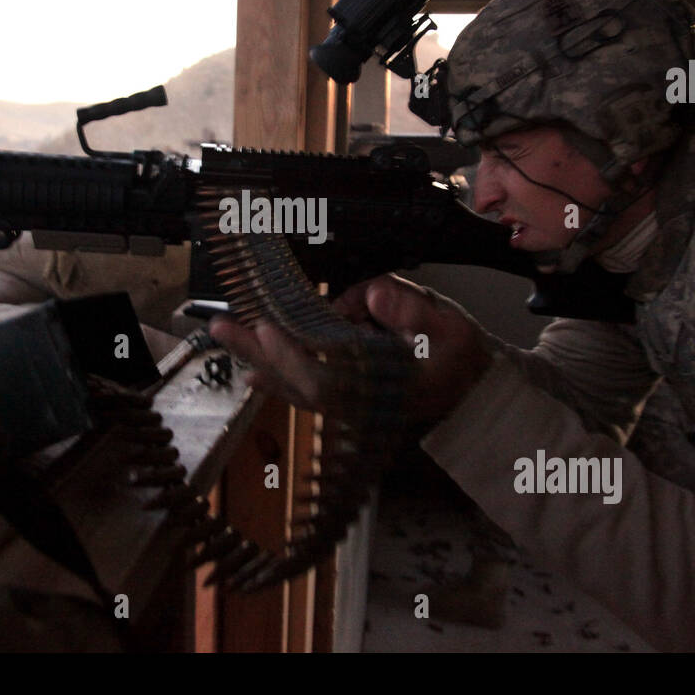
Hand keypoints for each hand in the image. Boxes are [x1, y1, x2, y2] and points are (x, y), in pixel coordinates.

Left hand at [208, 274, 492, 419]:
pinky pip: (303, 387)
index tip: (268, 328)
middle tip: (222, 326)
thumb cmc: (461, 358)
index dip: (292, 355)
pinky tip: (252, 366)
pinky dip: (277, 374)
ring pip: (294, 384)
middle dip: (257, 351)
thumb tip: (372, 294)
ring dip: (259, 358)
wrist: (473, 391)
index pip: (325, 378)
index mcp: (380, 388)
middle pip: (295, 380)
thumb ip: (414, 312)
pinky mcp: (346, 393)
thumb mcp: (452, 329)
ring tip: (225, 332)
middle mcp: (357, 400)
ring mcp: (349, 400)